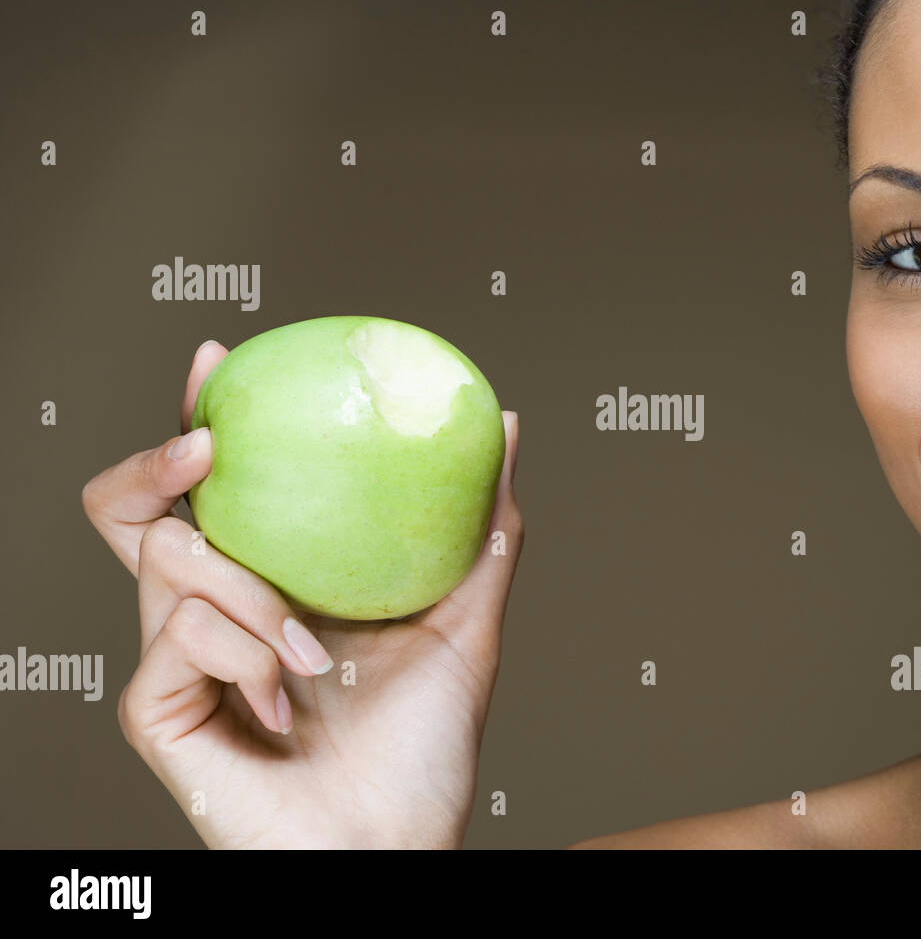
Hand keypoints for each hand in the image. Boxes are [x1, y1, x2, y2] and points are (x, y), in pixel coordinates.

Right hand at [82, 340, 522, 847]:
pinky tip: (286, 701)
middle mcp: (214, 611)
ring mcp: (179, 660)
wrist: (397, 842)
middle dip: (152, 462)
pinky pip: (179, 641)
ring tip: (316, 652)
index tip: (222, 357)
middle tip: (207, 448)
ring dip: (251, 594)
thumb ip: (484, 531)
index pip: (220, 488)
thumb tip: (509, 427)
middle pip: (131, 512)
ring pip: (167, 563)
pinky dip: (246, 656)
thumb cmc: (423, 746)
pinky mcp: (158, 711)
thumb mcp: (465, 622)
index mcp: (271, 581)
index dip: (202, 416)